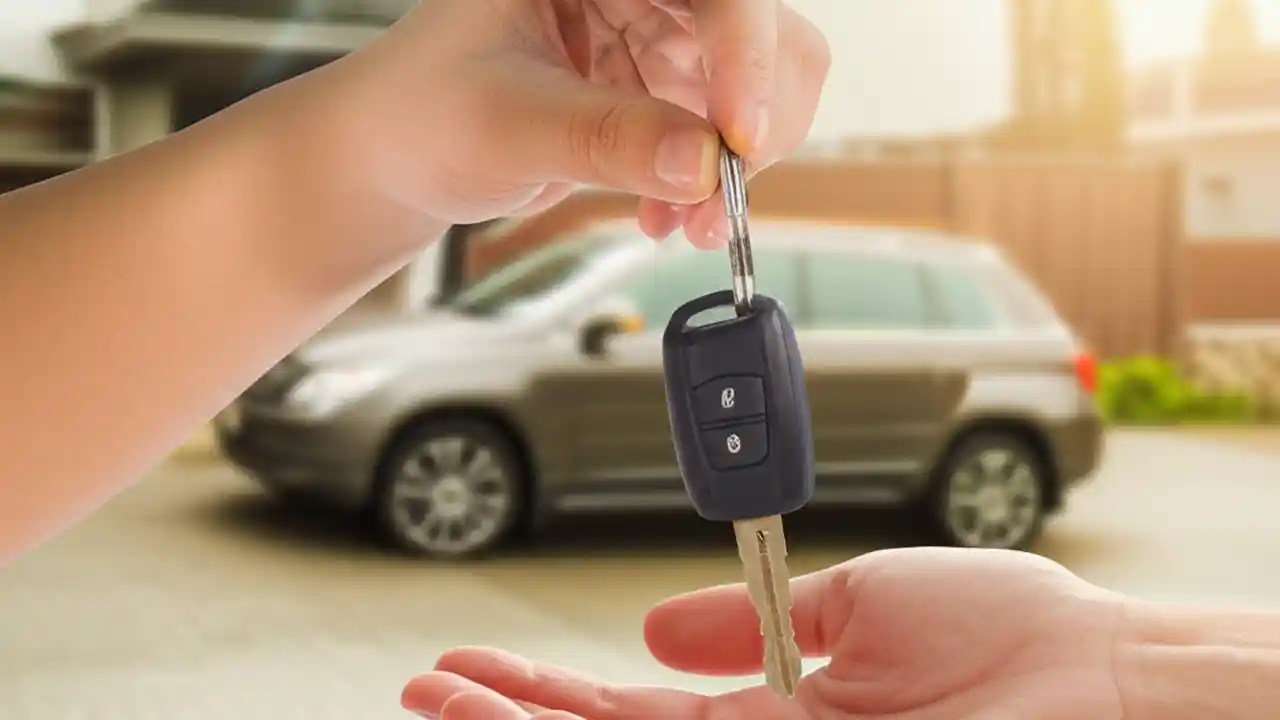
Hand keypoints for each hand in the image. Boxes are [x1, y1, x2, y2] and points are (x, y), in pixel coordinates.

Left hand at [321, 0, 829, 246]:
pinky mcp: (652, 90)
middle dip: (752, 119)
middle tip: (725, 193)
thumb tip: (704, 163)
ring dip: (736, 162)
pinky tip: (669, 216)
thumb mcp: (509, 125)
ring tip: (692, 222)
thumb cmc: (419, 115)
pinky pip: (717, 133)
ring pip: (750, 86)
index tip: (739, 138)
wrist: (395, 165)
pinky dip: (708, 181)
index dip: (743, 51)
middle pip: (754, 30)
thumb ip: (609, 137)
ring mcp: (648, 36)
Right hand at [401, 548, 1128, 718]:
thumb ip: (750, 616)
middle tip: (424, 691)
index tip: (473, 659)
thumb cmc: (1006, 634)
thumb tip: (654, 625)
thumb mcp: (857, 603)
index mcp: (773, 715)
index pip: (628, 713)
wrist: (1104, 676)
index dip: (545, 689)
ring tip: (443, 706)